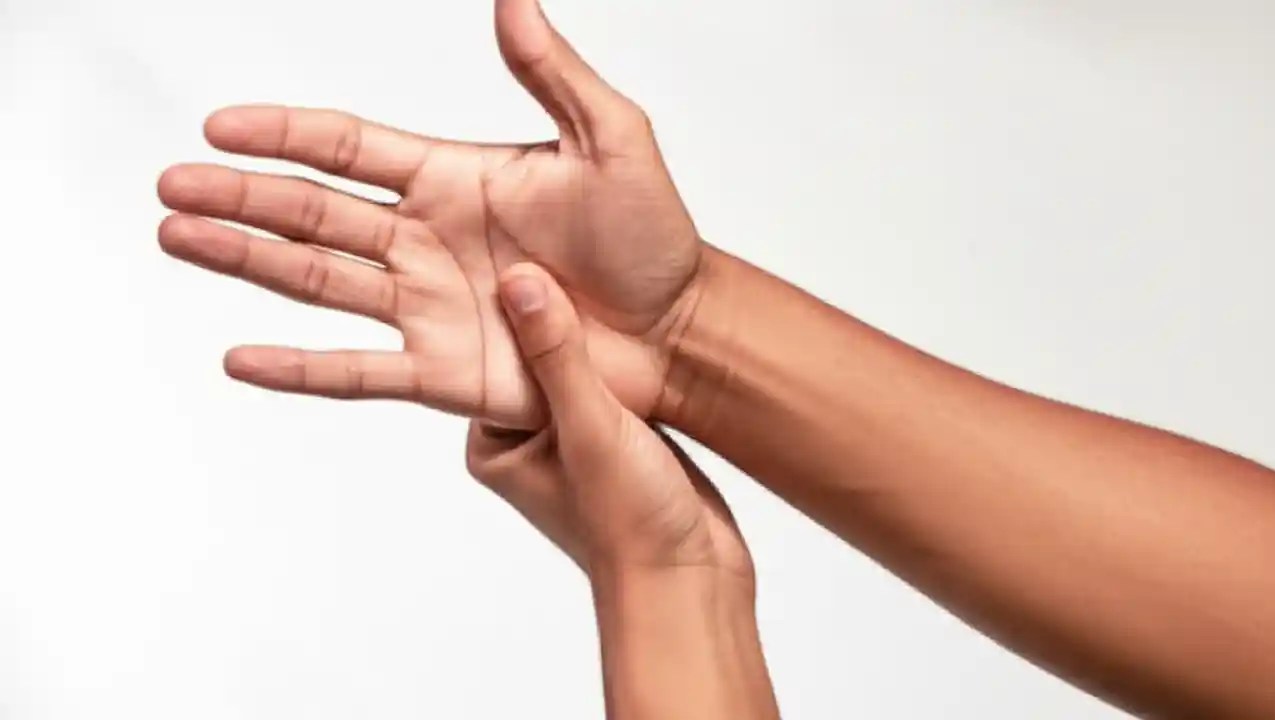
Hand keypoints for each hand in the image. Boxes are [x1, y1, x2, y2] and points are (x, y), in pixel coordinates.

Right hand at [157, 0, 702, 427]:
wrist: (679, 333)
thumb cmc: (654, 239)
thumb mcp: (614, 143)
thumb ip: (554, 76)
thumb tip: (512, 1)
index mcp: (454, 178)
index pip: (350, 147)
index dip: (286, 135)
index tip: (220, 126)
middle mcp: (426, 239)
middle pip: (314, 211)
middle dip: (241, 197)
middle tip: (171, 187)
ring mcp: (428, 306)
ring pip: (318, 280)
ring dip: (245, 261)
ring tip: (178, 239)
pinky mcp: (444, 372)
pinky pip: (358, 369)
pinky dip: (299, 367)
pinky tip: (240, 358)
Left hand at [465, 263, 750, 578]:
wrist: (691, 577)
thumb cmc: (628, 525)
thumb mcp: (589, 427)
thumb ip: (556, 356)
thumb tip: (520, 282)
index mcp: (494, 443)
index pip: (491, 354)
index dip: (510, 302)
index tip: (519, 244)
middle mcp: (526, 438)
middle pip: (533, 353)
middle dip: (552, 311)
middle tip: (564, 242)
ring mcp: (574, 435)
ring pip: (577, 361)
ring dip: (594, 329)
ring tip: (602, 264)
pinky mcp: (618, 433)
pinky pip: (613, 376)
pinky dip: (625, 352)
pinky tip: (638, 312)